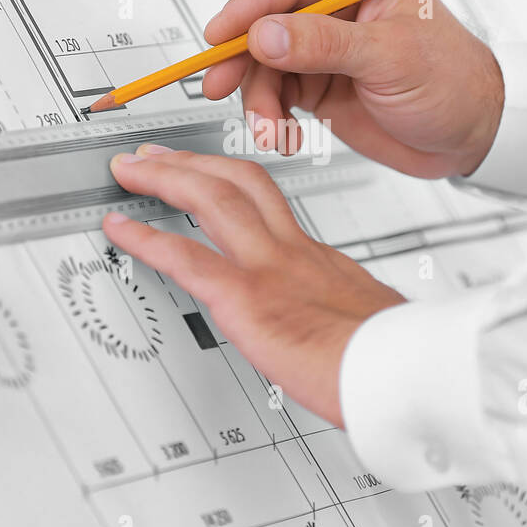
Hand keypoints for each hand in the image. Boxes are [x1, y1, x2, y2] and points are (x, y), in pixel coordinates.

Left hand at [102, 144, 405, 426]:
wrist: (406, 371)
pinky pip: (184, 257)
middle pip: (239, 180)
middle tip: (157, 154)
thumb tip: (359, 328)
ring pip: (213, 199)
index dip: (232, 180)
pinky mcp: (247, 297)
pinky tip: (119, 229)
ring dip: (165, 178)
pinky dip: (145, 238)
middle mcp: (293, 253)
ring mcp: (269, 269)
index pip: (270, 203)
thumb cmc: (399, 358)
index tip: (209, 176)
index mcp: (320, 260)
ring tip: (131, 171)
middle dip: (194, 162)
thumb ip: (354, 316)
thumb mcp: (378, 321)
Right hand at [202, 0, 503, 177]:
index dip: (249, 7)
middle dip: (243, 59)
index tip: (219, 35)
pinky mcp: (318, 82)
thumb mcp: (391, 57)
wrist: (474, 136)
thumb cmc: (455, 82)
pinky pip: (275, 93)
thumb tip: (267, 33)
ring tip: (269, 130)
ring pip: (264, 64)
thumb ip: (324, 44)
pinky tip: (283, 135)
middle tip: (220, 85)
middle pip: (266, 22)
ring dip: (259, 99)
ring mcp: (324, 45)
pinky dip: (271, 117)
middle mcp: (337, 4)